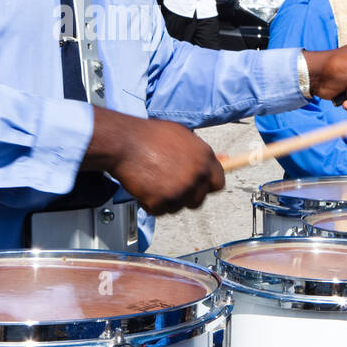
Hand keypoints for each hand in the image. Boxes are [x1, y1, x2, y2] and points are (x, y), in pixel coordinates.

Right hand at [84, 108, 223, 214]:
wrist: (124, 142)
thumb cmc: (148, 135)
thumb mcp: (180, 135)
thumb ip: (199, 152)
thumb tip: (222, 159)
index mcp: (204, 157)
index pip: (218, 183)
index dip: (205, 186)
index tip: (196, 186)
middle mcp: (196, 174)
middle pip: (198, 199)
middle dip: (183, 196)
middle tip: (167, 184)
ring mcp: (180, 189)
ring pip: (177, 207)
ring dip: (165, 199)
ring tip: (152, 181)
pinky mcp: (162, 201)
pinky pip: (158, 211)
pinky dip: (149, 203)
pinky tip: (143, 186)